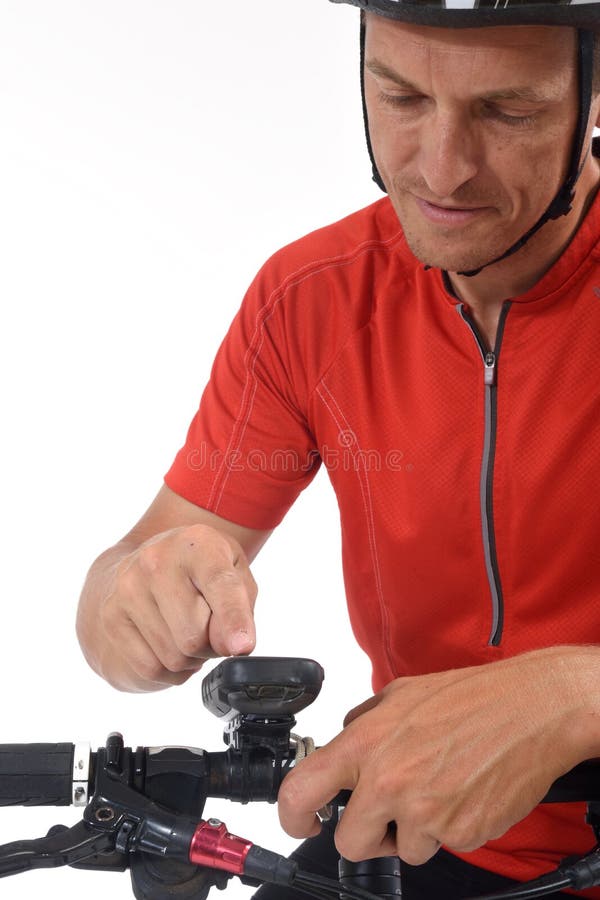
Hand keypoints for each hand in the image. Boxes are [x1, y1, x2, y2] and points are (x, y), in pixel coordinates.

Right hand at [95, 523, 256, 689]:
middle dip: (211, 645)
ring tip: (187, 631)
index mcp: (197, 544)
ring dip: (191, 658)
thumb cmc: (199, 569)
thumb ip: (240, 608)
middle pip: (195, 636)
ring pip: (174, 657)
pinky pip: (151, 668)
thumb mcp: (234, 573)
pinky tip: (168, 644)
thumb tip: (231, 646)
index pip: (220, 584)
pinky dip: (169, 669)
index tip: (242, 646)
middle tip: (209, 628)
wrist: (144, 563)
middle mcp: (156, 561)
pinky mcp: (111, 617)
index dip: (234, 619)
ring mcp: (128, 589)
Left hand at [278, 648, 598, 863]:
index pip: (300, 791)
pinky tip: (463, 792)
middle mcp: (390, 781)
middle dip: (365, 833)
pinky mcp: (461, 834)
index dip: (292, 816)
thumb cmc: (470, 697)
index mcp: (367, 743)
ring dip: (415, 829)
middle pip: (350, 842)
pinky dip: (450, 827)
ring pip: (403, 849)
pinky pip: (443, 845)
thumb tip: (342, 744)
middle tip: (387, 811)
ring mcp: (426, 812)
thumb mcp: (400, 694)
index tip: (303, 820)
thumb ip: (363, 723)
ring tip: (439, 788)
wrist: (529, 709)